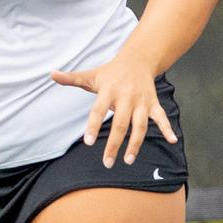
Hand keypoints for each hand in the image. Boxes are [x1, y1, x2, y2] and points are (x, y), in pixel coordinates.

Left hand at [49, 59, 175, 167]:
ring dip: (135, 143)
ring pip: (140, 125)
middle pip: (120, 123)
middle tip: (107, 162)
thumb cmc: (110, 72)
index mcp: (108, 90)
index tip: (89, 142)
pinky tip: (172, 140)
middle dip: (114, 144)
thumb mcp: (91, 75)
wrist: (137, 59)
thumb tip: (50, 73)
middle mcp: (126, 97)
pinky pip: (161, 117)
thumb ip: (71, 78)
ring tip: (128, 160)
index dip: (94, 126)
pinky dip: (167, 128)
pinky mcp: (153, 103)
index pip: (99, 110)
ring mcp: (141, 101)